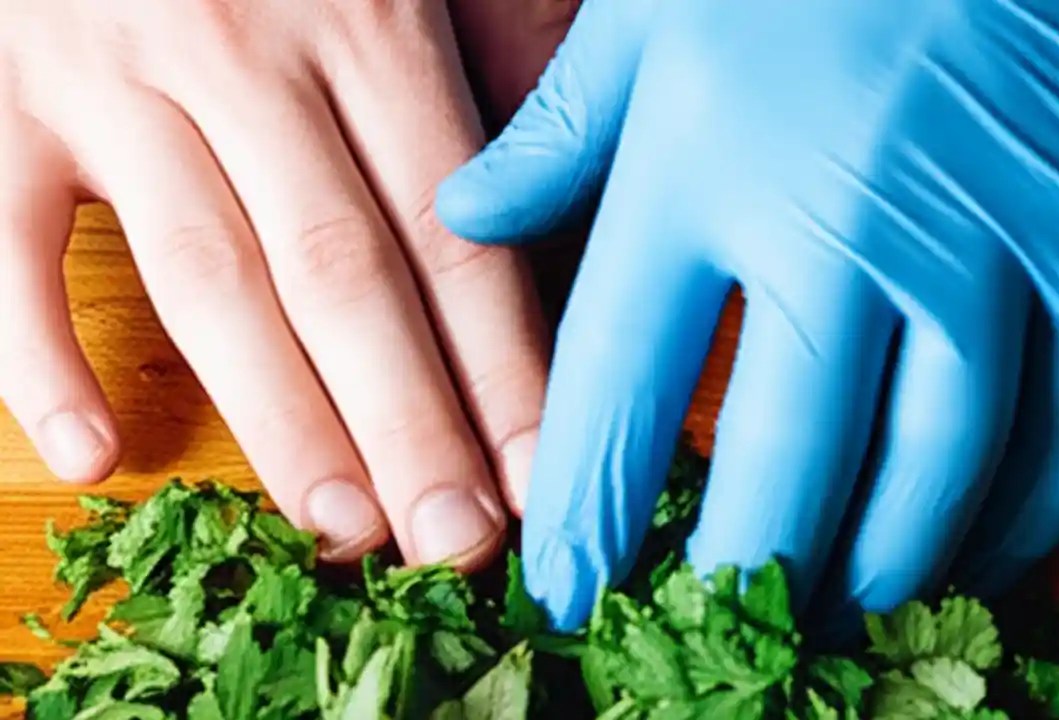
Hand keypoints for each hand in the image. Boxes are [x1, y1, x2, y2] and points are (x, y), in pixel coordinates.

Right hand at [0, 0, 567, 567]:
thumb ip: (491, 51)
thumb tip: (561, 187)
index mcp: (368, 20)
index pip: (451, 233)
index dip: (500, 366)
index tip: (537, 476)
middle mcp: (244, 53)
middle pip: (342, 275)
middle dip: (408, 424)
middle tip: (457, 542)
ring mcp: (112, 75)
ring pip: (209, 278)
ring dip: (279, 418)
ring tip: (343, 530)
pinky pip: (3, 239)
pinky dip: (36, 353)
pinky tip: (92, 456)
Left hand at [438, 0, 1058, 629]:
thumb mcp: (657, 4)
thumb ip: (559, 125)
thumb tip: (462, 216)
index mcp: (705, 166)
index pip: (615, 386)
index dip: (583, 512)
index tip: (565, 593)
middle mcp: (836, 225)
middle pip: (780, 464)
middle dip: (737, 574)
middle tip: (711, 635)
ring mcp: (980, 245)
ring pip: (933, 467)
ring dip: (881, 563)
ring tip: (837, 613)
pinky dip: (1029, 508)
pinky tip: (980, 552)